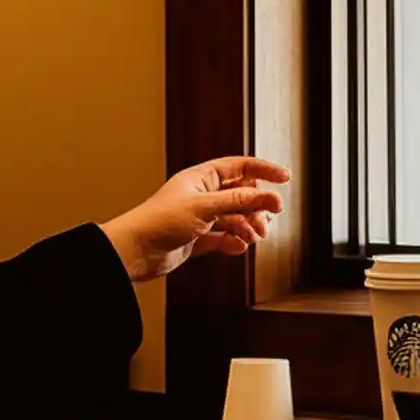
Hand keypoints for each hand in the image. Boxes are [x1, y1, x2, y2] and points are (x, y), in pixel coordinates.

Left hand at [100, 156, 290, 281]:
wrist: (135, 252)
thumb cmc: (159, 221)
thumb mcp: (206, 206)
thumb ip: (241, 201)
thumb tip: (271, 197)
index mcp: (202, 178)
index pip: (240, 167)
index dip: (264, 170)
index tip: (285, 177)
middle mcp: (203, 195)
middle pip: (242, 195)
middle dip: (257, 206)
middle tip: (269, 218)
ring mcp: (201, 218)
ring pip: (237, 218)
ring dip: (249, 226)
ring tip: (254, 236)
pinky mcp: (198, 239)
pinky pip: (226, 237)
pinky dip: (235, 242)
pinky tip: (237, 247)